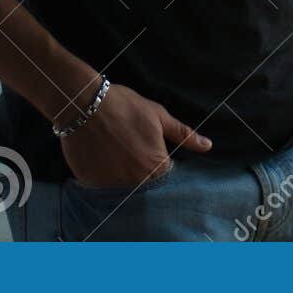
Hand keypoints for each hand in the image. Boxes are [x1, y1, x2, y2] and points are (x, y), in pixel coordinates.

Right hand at [57, 83, 210, 189]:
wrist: (84, 104)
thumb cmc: (124, 106)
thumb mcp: (158, 116)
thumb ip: (183, 135)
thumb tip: (207, 146)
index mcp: (155, 166)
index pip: (165, 177)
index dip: (160, 163)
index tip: (151, 151)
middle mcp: (135, 181)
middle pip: (145, 185)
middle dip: (141, 171)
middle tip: (130, 150)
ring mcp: (112, 185)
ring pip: (123, 187)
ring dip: (122, 175)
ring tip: (115, 152)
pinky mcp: (92, 184)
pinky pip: (102, 187)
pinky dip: (104, 176)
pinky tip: (101, 156)